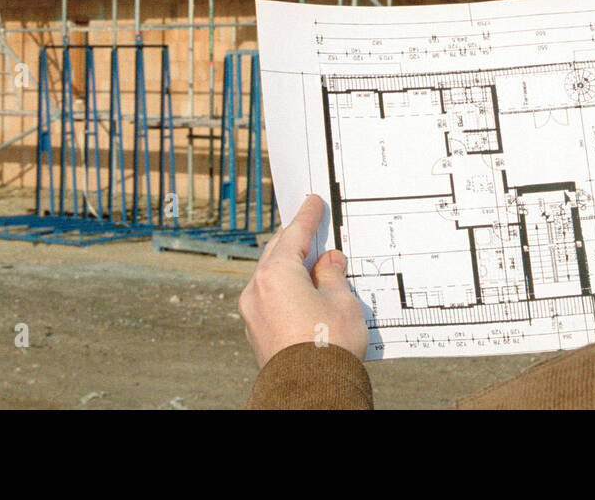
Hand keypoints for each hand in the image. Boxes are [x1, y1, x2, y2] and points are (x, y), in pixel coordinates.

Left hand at [239, 195, 367, 367]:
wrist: (311, 392)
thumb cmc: (328, 347)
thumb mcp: (341, 302)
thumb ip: (332, 276)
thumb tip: (328, 263)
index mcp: (276, 275)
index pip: (294, 235)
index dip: (307, 217)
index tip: (312, 202)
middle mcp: (257, 290)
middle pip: (277, 254)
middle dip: (296, 241)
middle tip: (313, 228)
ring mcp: (252, 314)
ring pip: (272, 278)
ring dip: (291, 268)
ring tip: (315, 266)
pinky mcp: (256, 333)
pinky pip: (271, 299)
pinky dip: (286, 290)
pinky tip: (306, 293)